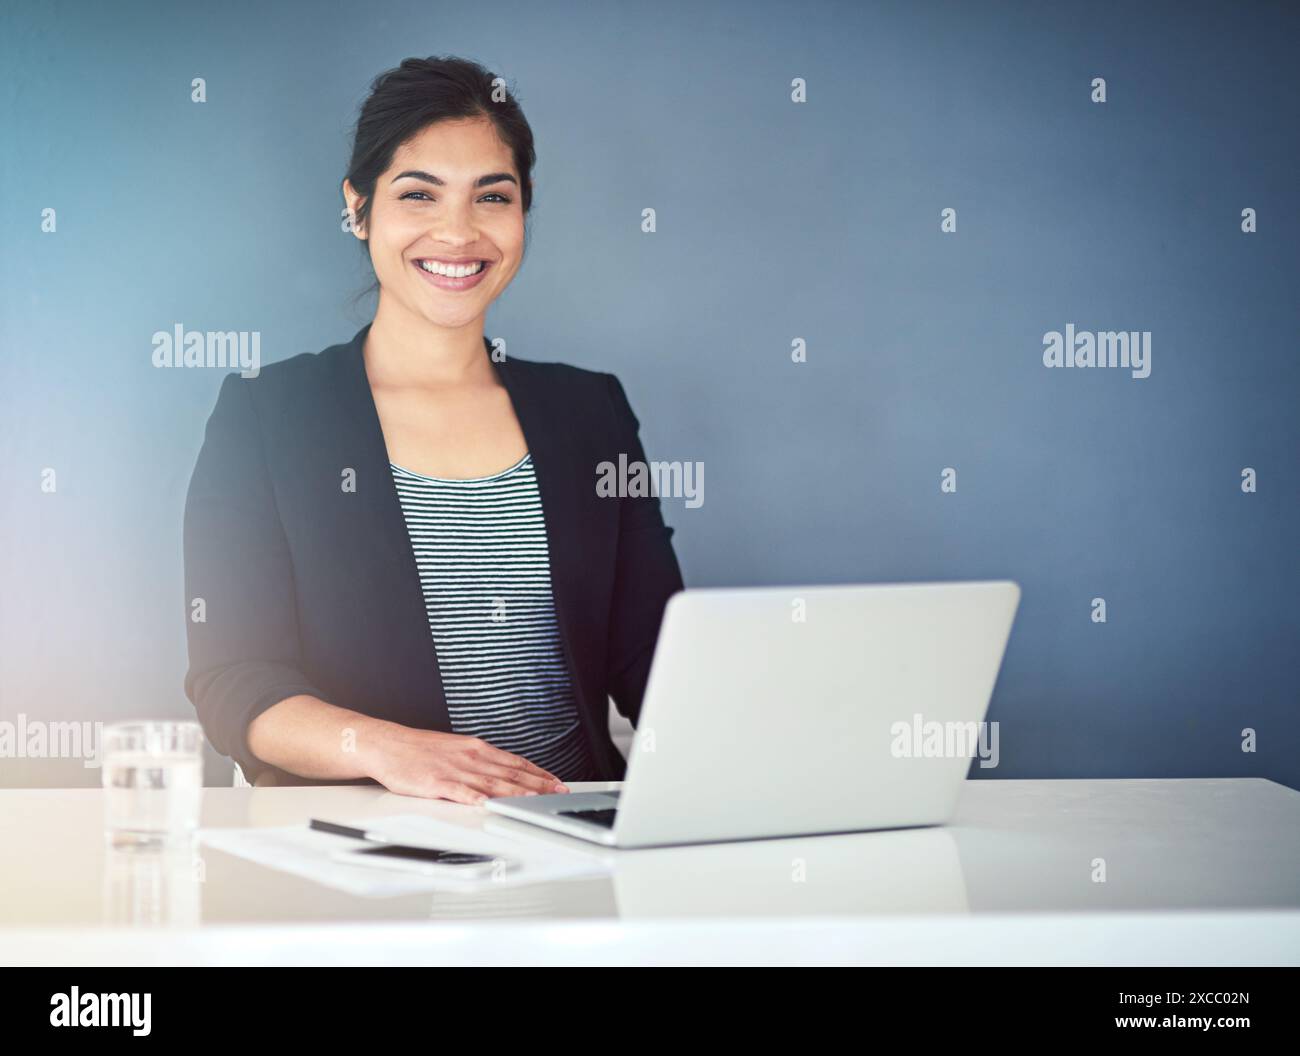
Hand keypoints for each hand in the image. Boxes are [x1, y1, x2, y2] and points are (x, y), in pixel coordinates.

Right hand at [363, 723, 570, 803]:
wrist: (388, 744)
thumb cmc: (420, 750)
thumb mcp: (456, 749)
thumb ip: (480, 761)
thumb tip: (503, 771)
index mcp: (477, 749)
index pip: (515, 762)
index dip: (539, 773)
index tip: (556, 781)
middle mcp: (471, 757)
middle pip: (511, 773)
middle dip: (538, 784)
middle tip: (558, 793)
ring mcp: (455, 770)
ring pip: (492, 782)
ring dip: (517, 792)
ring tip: (536, 800)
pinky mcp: (437, 783)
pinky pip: (460, 793)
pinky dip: (477, 799)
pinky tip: (490, 805)